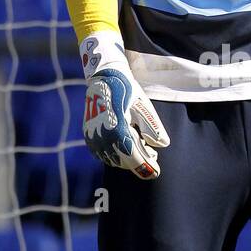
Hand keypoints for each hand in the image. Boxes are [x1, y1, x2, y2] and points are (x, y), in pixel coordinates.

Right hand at [81, 37, 169, 178]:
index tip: (156, 172)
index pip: (134, 158)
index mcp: (118, 130)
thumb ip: (153, 127)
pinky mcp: (89, 136)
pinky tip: (125, 143)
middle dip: (139, 162)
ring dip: (127, 158)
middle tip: (152, 155)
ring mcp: (93, 137)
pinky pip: (103, 153)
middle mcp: (103, 137)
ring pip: (113, 159)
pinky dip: (116, 154)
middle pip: (124, 162)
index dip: (146, 168)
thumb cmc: (127, 91)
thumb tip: (162, 145)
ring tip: (140, 144)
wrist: (103, 78)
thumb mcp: (144, 106)